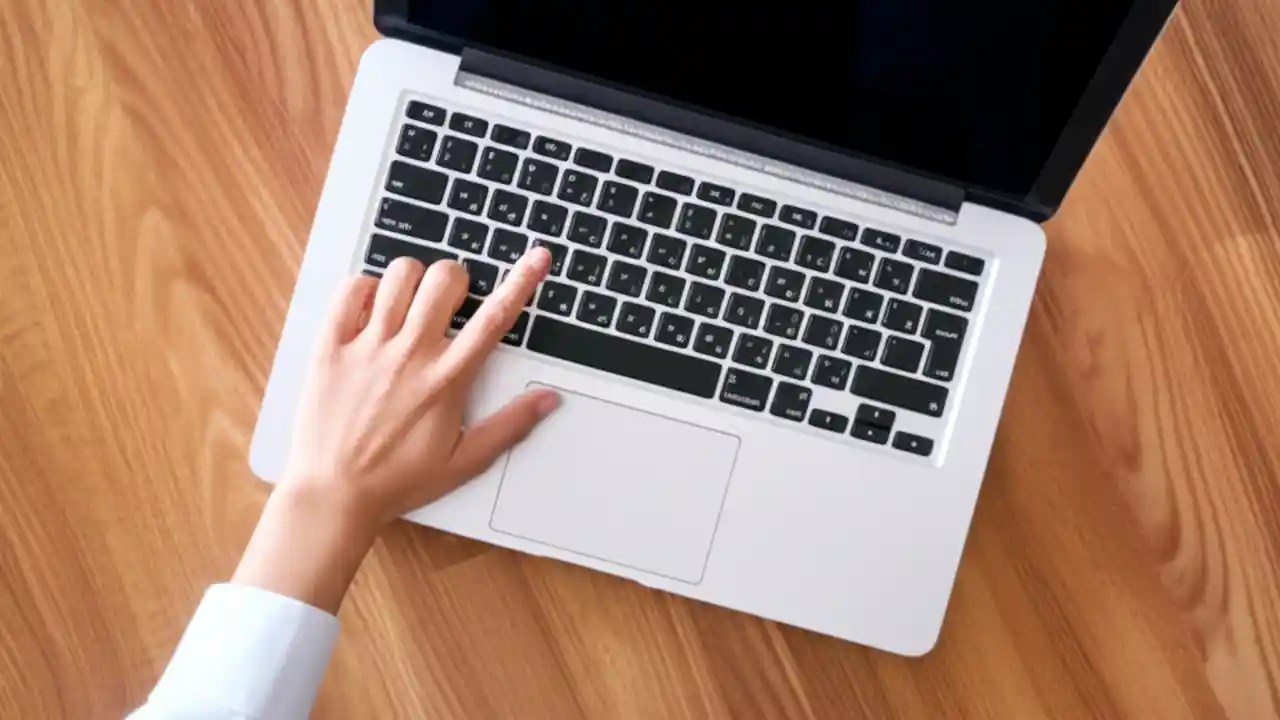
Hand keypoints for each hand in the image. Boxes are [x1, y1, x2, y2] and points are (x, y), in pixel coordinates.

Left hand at [233, 249, 557, 611]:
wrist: (333, 493)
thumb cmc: (398, 480)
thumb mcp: (464, 460)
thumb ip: (510, 425)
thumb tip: (548, 399)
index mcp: (447, 380)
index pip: (494, 318)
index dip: (522, 282)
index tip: (538, 258)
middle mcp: (410, 354)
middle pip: (445, 278)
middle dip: (456, 279)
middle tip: (450, 301)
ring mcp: (368, 346)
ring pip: (399, 275)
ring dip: (412, 280)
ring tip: (409, 304)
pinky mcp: (331, 346)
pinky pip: (350, 290)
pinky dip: (364, 289)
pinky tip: (371, 311)